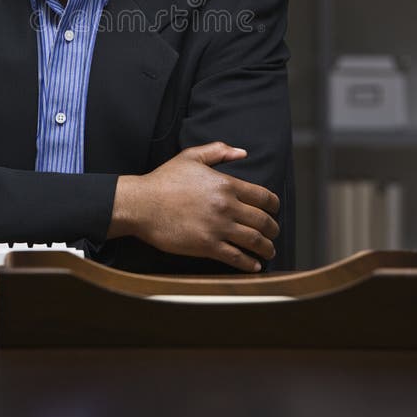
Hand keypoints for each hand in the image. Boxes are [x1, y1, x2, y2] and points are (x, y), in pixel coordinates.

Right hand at [108, 142, 279, 271]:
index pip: (263, 196)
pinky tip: (253, 265)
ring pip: (254, 241)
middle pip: (263, 221)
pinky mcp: (207, 246)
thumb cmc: (164, 180)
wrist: (142, 204)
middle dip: (273, 229)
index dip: (274, 205)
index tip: (274, 210)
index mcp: (226, 184)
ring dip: (266, 248)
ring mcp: (218, 228)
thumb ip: (218, 151)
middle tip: (274, 233)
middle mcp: (226, 206)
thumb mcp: (191, 157)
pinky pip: (236, 257)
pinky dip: (249, 263)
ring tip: (269, 252)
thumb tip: (242, 153)